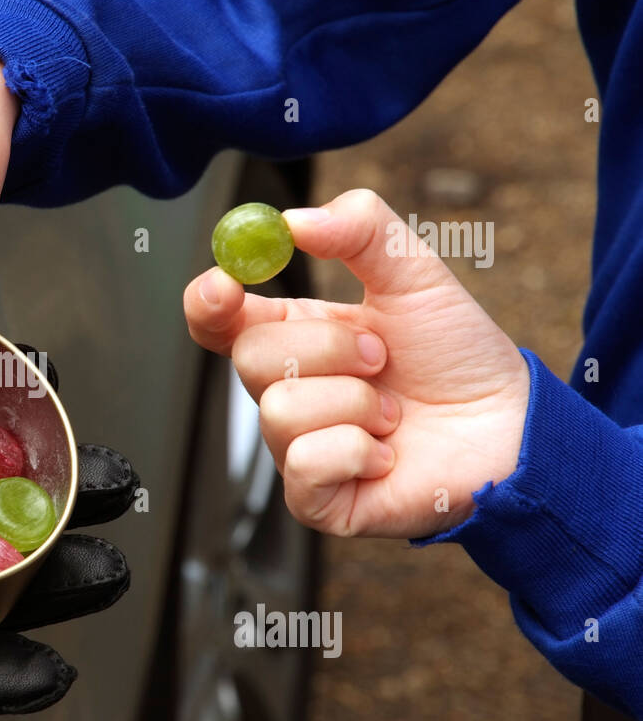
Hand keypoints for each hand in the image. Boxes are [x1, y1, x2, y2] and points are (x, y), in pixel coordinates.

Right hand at [184, 189, 529, 538]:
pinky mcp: (315, 499)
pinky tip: (387, 454)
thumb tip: (292, 221)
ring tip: (393, 412)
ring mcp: (295, 447)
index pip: (219, 319)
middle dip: (329, 349)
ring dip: (357, 403)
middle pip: (250, 358)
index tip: (227, 283)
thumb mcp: (415, 275)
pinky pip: (305, 464)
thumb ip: (360, 231)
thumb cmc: (459, 356)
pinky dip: (359, 451)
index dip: (209, 302)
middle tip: (380, 356)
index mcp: (294, 337)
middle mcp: (286, 392)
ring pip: (281, 411)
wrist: (510, 427)